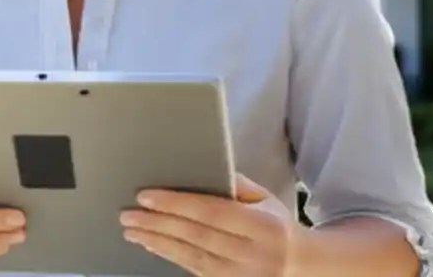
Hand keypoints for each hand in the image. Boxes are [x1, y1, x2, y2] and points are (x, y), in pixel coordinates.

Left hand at [119, 173, 297, 275]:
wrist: (304, 267)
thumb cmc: (276, 227)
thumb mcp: (266, 199)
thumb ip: (236, 183)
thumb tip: (201, 166)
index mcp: (264, 226)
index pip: (212, 211)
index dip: (176, 203)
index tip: (146, 196)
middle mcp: (254, 254)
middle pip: (196, 235)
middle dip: (157, 223)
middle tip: (128, 214)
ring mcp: (243, 275)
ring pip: (191, 257)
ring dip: (157, 242)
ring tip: (132, 230)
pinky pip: (195, 270)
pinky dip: (170, 256)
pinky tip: (152, 245)